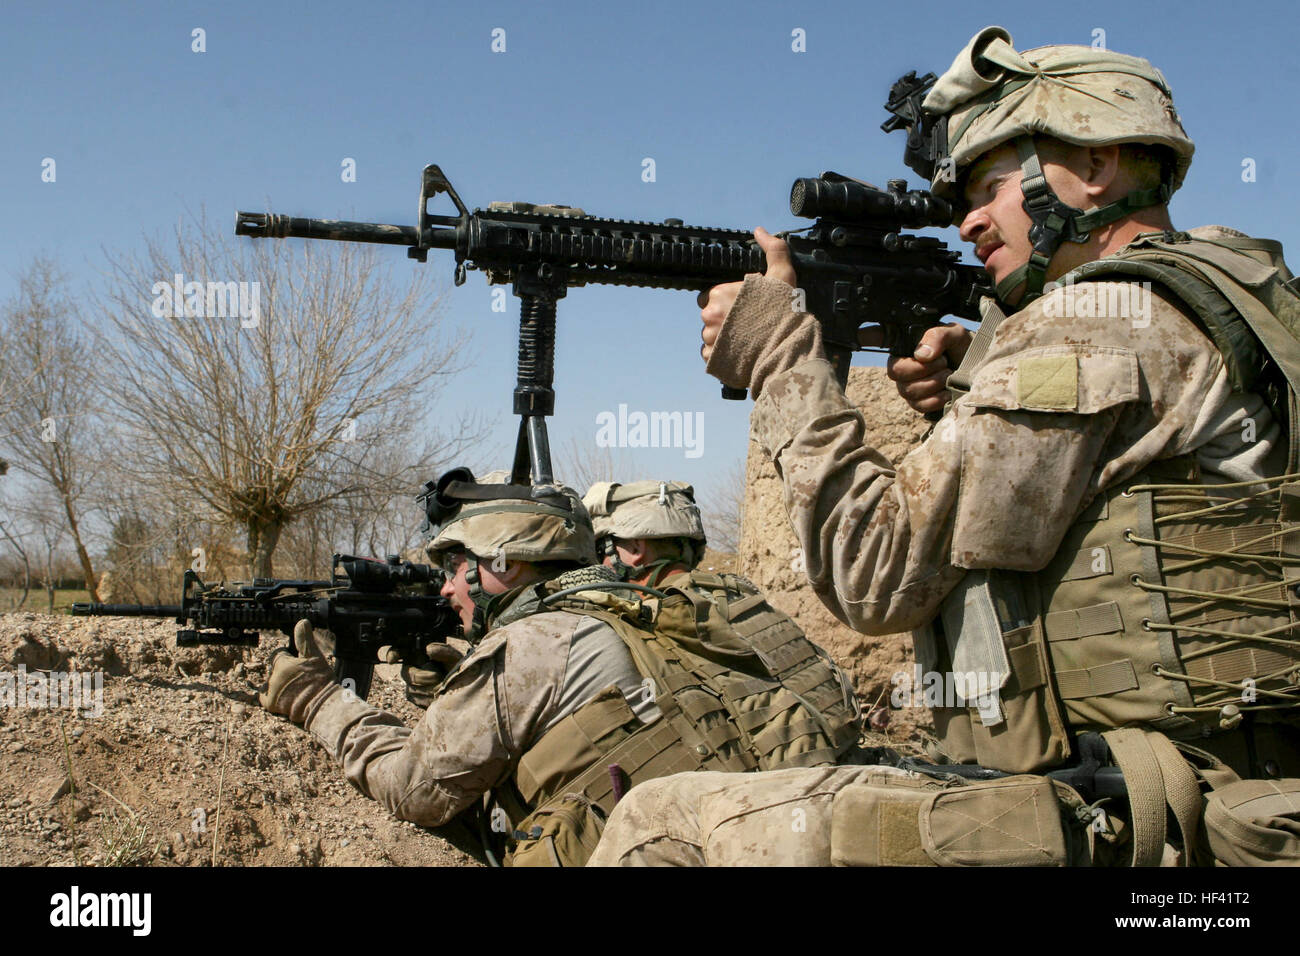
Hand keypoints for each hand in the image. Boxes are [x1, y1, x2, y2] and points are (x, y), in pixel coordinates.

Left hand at [259, 620, 335, 723]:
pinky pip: (266, 697)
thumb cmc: (320, 681)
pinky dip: (273, 697)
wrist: (321, 705)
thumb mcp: (315, 657)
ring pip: (270, 683)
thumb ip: (305, 640)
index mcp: (282, 663)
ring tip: (295, 688)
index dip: (286, 655)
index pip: (277, 654)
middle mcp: (273, 677)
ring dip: (278, 684)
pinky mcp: (270, 704)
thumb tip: (302, 621)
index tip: (294, 660)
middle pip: (274, 670)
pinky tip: (287, 697)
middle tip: (299, 677)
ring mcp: (271, 691)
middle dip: (283, 671)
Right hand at [379, 642, 463, 707]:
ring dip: (431, 688)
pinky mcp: (414, 697)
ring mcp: (411, 683)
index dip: (393, 654)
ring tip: (444, 685)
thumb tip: (428, 650)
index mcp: (417, 654)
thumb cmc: (456, 667)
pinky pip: (418, 699)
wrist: (464, 686)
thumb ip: (443, 651)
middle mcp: (411, 668)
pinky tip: (440, 694)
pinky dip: (431, 697)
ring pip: (413, 688)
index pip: (398, 652)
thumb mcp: (454, 657)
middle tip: (439, 676)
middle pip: (407, 673)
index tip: (392, 660)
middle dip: (423, 676)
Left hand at [699, 227, 796, 362]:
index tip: (745, 307)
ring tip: (745, 340)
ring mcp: (709, 340)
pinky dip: (722, 354)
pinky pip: (712, 355)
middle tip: (747, 324)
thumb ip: (772, 249)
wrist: (785, 350)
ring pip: (711, 336)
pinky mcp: (712, 360)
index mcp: (719, 293)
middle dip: (725, 319)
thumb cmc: (783, 313)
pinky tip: (739, 352)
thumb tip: (760, 231)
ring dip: (723, 337)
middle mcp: (709, 316)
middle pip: (711, 316)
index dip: (730, 300)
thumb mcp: (782, 275)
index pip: (713, 295)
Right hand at [884, 323, 972, 414]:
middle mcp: (904, 372)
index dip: (907, 361)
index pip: (891, 360)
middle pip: (898, 376)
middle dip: (925, 371)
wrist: (978, 367)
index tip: (934, 358)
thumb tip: (920, 355)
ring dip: (934, 384)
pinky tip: (948, 392)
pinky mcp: (921, 404)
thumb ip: (937, 337)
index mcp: (906, 352)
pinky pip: (920, 406)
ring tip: (949, 376)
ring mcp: (911, 389)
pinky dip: (936, 399)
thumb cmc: (963, 347)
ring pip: (909, 392)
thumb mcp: (954, 334)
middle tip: (944, 364)